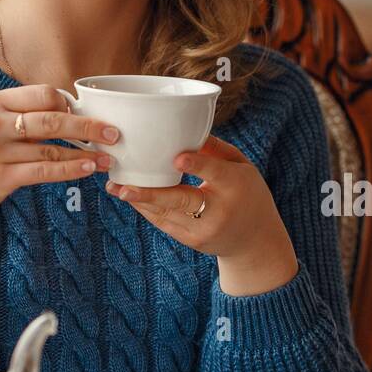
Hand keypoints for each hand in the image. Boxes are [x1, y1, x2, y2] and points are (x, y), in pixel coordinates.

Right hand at [0, 85, 118, 274]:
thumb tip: (68, 111)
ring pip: (53, 148)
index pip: (43, 94)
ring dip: (86, 153)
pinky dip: (70, 169)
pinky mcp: (2, 177)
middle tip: (115, 133)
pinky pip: (45, 171)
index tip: (89, 113)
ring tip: (108, 158)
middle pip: (54, 120)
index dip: (70, 103)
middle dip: (89, 126)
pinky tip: (88, 169)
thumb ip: (21, 116)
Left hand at [106, 136, 298, 295]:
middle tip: (124, 188)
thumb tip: (186, 130)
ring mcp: (203, 229)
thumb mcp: (243, 167)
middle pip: (182, 200)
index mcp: (236, 187)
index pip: (214, 174)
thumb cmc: (249, 195)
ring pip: (166, 214)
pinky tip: (130, 197)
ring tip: (116, 188)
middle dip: (151, 194)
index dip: (196, 166)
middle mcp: (218, 211)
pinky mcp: (191, 240)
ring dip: (139, 201)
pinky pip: (164, 223)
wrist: (255, 241)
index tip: (177, 159)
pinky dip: (146, 210)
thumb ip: (217, 150)